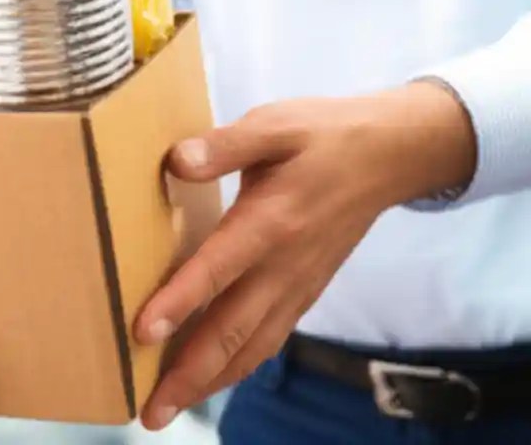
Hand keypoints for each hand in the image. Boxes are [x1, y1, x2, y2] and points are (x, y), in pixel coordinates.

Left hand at [136, 82, 475, 429]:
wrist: (392, 156)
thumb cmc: (325, 135)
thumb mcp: (275, 124)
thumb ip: (224, 144)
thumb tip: (176, 160)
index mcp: (272, 221)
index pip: (218, 268)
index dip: (180, 301)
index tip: (143, 332)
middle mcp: (285, 265)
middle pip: (231, 330)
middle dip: (187, 374)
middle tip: (149, 411)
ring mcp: (297, 284)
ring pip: (250, 346)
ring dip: (208, 382)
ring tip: (166, 409)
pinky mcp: (303, 291)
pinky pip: (268, 340)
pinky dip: (236, 367)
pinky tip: (208, 381)